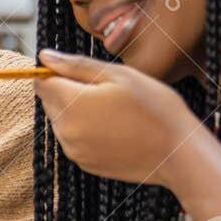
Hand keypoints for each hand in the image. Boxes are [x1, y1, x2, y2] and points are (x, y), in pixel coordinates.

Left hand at [33, 49, 201, 187]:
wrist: (177, 154)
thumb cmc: (154, 108)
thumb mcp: (118, 75)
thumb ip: (76, 65)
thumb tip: (44, 56)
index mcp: (71, 104)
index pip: (42, 82)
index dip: (59, 73)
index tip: (85, 74)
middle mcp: (65, 131)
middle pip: (51, 102)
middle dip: (69, 92)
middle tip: (108, 92)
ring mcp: (73, 151)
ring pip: (62, 121)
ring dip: (78, 112)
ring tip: (115, 112)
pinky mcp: (84, 164)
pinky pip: (75, 140)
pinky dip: (87, 132)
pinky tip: (115, 129)